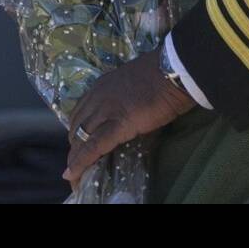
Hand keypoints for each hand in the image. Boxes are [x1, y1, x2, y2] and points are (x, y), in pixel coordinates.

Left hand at [63, 46, 194, 186]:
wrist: (173, 72)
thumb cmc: (161, 77)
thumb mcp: (130, 83)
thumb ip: (121, 97)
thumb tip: (123, 113)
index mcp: (101, 86)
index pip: (79, 112)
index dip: (76, 130)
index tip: (77, 143)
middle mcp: (97, 97)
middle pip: (76, 126)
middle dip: (74, 145)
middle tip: (78, 162)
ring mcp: (106, 110)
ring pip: (81, 137)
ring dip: (76, 158)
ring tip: (75, 176)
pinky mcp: (118, 125)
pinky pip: (93, 146)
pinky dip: (82, 162)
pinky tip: (75, 174)